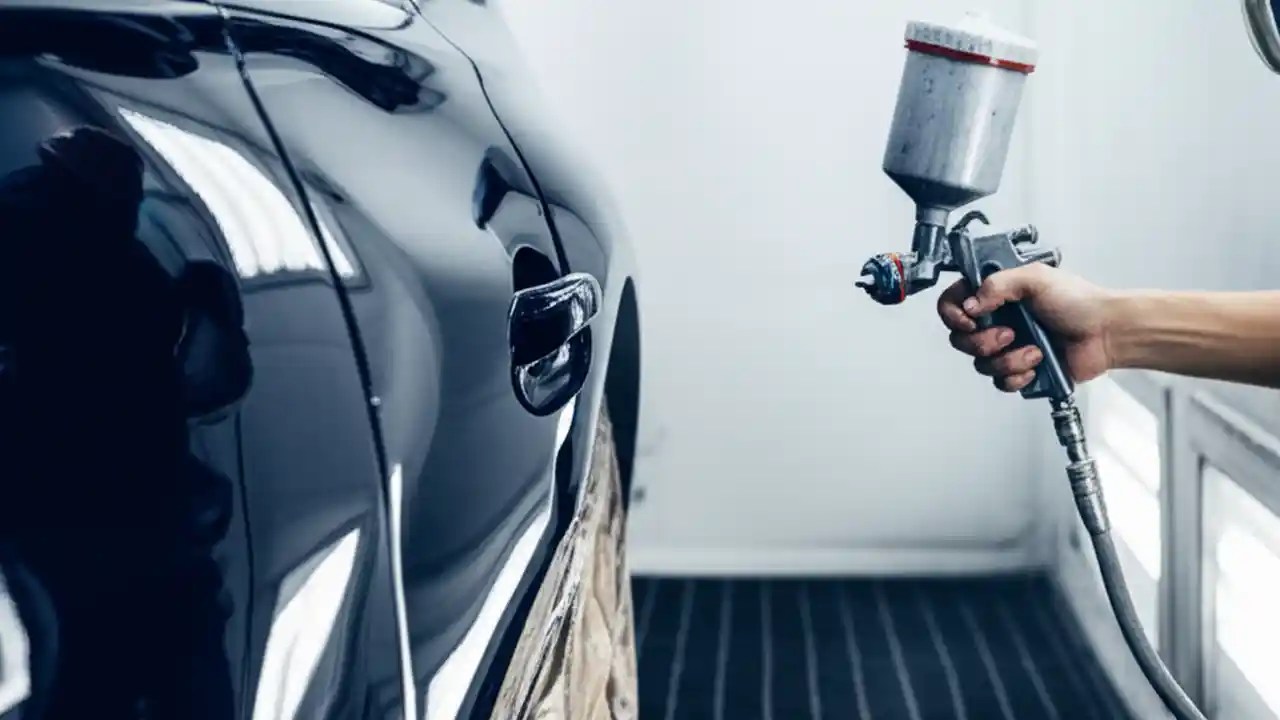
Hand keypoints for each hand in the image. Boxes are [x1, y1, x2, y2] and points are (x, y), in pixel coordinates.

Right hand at [936, 263, 1114, 391]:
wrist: (1106, 333)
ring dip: (1007, 359)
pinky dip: (1017, 375)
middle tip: (1009, 333)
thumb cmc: (1079, 302)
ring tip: (1033, 350)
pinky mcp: (1019, 370)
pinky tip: (1036, 364)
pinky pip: (1000, 382)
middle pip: (960, 339)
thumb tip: (970, 304)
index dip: (953, 314)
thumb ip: (997, 284)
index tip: (970, 318)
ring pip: (981, 364)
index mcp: (996, 295)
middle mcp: (997, 321)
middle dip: (983, 341)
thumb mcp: (1035, 278)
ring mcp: (1007, 348)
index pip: (953, 303)